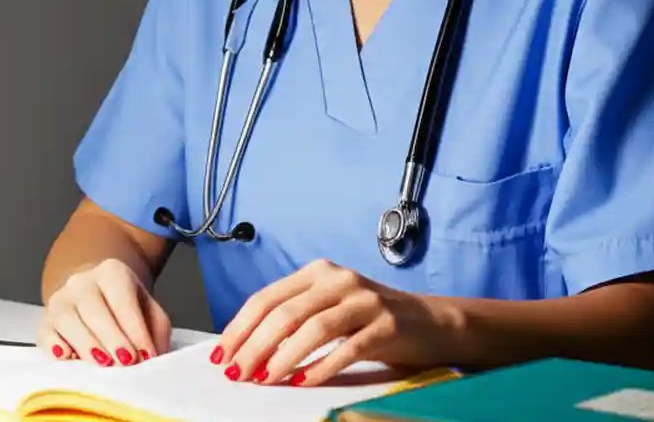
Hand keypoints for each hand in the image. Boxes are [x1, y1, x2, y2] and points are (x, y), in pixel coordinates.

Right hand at [39, 259, 171, 365]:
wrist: (96, 294)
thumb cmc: (126, 307)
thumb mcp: (149, 310)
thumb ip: (155, 330)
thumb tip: (152, 355)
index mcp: (112, 272)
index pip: (122, 299)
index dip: (133, 328)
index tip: (145, 354)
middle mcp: (82, 281)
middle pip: (93, 307)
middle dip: (111, 337)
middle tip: (125, 361)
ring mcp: (60, 299)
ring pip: (66, 318)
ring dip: (85, 343)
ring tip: (103, 363)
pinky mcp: (45, 320)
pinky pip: (45, 331)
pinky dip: (53, 344)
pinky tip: (65, 356)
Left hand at [212, 259, 458, 386]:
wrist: (431, 322)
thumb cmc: (372, 319)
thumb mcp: (330, 308)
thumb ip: (295, 318)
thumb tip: (246, 348)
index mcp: (319, 272)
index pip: (267, 298)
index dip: (240, 328)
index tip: (222, 355)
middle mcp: (340, 280)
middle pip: (285, 313)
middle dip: (254, 346)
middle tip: (238, 374)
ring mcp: (365, 301)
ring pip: (313, 328)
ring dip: (282, 357)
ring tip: (264, 379)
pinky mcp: (386, 325)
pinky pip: (347, 348)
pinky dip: (321, 367)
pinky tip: (303, 382)